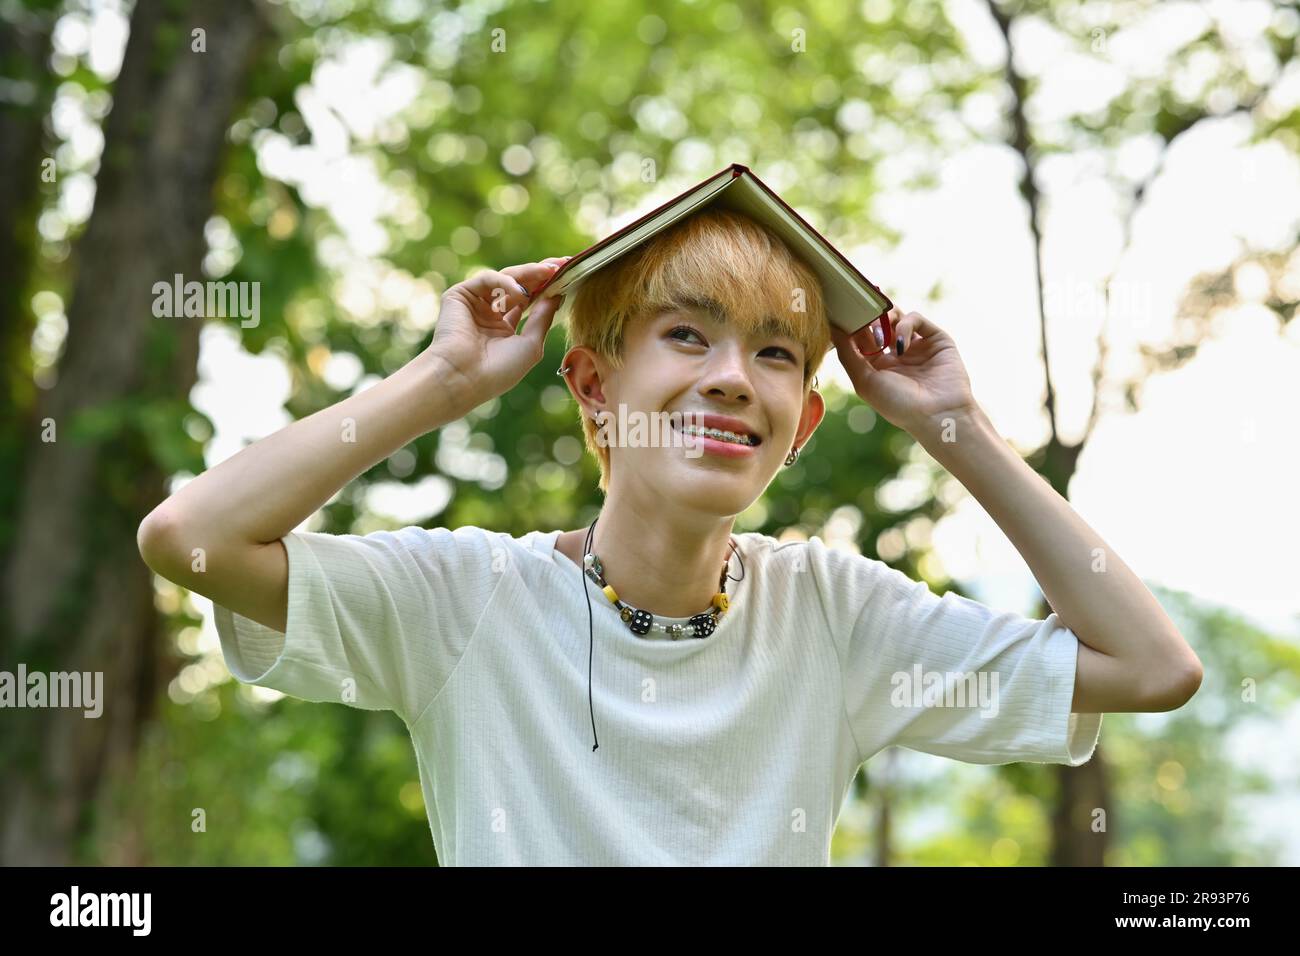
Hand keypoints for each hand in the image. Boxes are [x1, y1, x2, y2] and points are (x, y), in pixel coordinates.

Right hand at [427, 256, 571, 405]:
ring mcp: (473, 303)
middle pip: (518, 285)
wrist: (465, 378)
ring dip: (528, 273)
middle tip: (561, 263)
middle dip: (540, 273)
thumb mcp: (531, 344)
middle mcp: (488, 313)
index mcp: (503, 328)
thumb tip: (557, 295)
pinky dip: (505, 282)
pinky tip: (520, 292)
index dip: (546, 287)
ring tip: (548, 272)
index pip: (527, 300)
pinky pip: (487, 279)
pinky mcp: (459, 295)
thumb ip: (543, 318)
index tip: (566, 274)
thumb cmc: (499, 370)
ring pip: (504, 278)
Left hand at [829, 307, 977, 434]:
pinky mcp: (935, 338)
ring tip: (879, 334)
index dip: (851, 327)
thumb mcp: (864, 381)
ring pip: (895, 316)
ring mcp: (915, 344)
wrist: (937, 414)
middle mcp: (895, 354)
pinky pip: (915, 319)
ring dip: (883, 318)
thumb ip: (848, 354)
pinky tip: (899, 345)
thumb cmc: (898, 404)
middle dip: (866, 319)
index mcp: (877, 366)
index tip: (841, 320)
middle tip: (861, 322)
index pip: (860, 337)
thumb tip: (833, 328)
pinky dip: (904, 325)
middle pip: (876, 323)